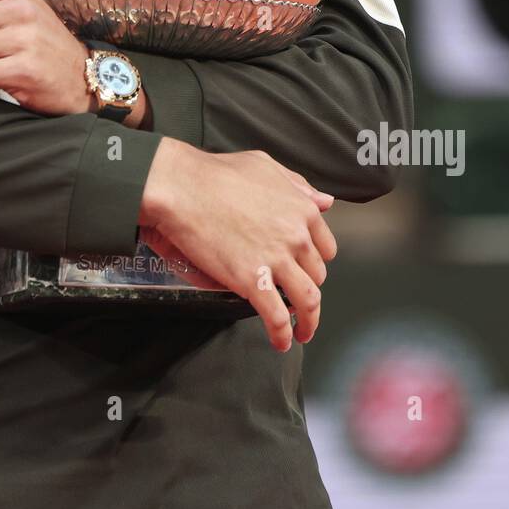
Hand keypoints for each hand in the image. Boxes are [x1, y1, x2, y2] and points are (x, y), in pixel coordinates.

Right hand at [139, 141, 336, 351]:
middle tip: (295, 298)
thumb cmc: (216, 173)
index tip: (304, 270)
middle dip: (307, 288)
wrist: (182, 187)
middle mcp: (296, 236)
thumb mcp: (265, 167)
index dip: (314, 262)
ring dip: (308, 321)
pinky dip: (282, 334)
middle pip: (316, 275)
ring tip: (302, 332)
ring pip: (307, 300)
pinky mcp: (253, 281)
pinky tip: (280, 342)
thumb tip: (325, 202)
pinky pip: (277, 317)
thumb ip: (297, 186)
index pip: (324, 247)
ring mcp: (276, 260)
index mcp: (302, 209)